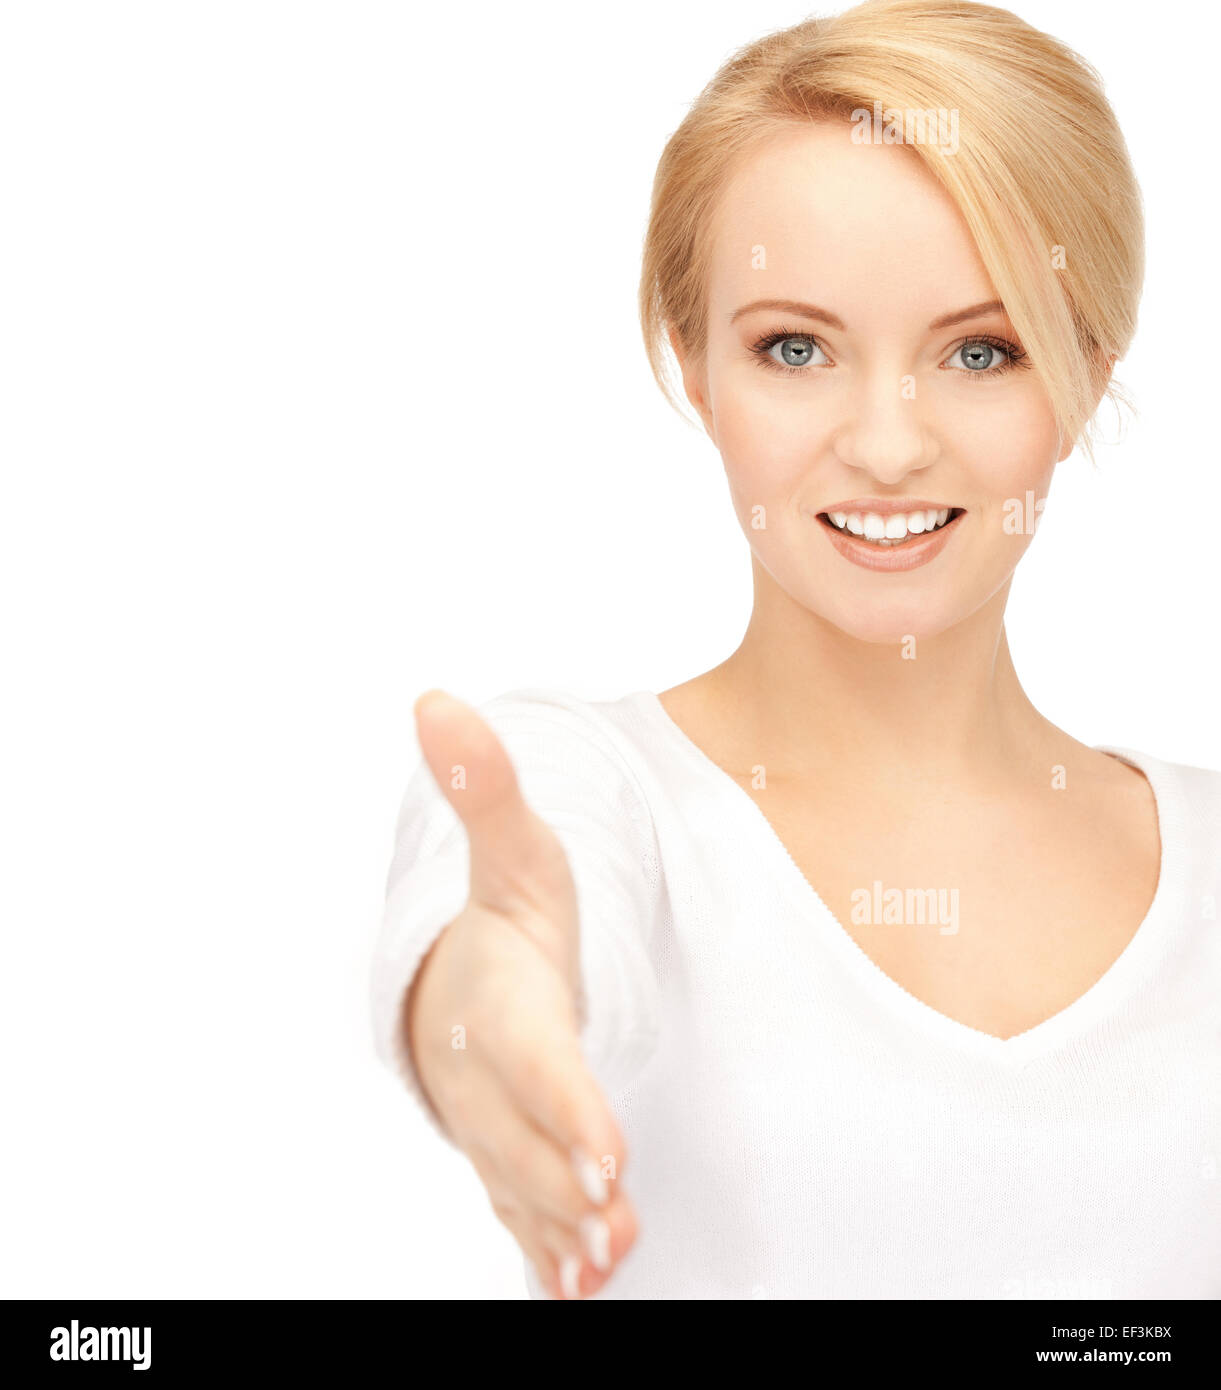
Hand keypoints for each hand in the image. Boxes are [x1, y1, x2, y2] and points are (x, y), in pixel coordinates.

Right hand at [402, 689, 637, 1298]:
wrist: (460, 990)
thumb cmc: (506, 924)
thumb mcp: (514, 856)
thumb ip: (484, 789)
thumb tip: (435, 698)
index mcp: (495, 1000)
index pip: (526, 1053)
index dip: (559, 1098)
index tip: (606, 1145)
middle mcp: (485, 1073)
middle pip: (520, 1136)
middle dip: (562, 1180)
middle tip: (613, 1220)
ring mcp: (494, 1124)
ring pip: (519, 1187)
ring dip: (558, 1228)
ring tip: (604, 1264)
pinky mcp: (511, 1160)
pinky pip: (522, 1213)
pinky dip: (545, 1254)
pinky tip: (578, 1289)